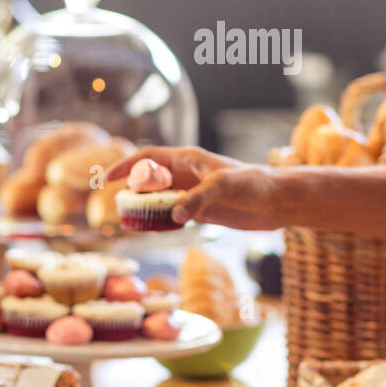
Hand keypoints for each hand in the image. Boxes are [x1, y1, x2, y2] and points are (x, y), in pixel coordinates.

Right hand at [105, 146, 284, 230]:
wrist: (278, 201)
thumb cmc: (255, 184)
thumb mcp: (225, 187)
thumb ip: (199, 198)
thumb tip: (174, 215)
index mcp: (189, 159)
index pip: (149, 157)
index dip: (127, 165)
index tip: (107, 179)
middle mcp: (187, 174)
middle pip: (149, 178)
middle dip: (131, 189)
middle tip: (119, 208)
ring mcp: (193, 193)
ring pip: (158, 198)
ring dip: (144, 207)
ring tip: (131, 221)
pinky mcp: (201, 210)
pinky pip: (172, 213)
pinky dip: (159, 220)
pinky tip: (154, 229)